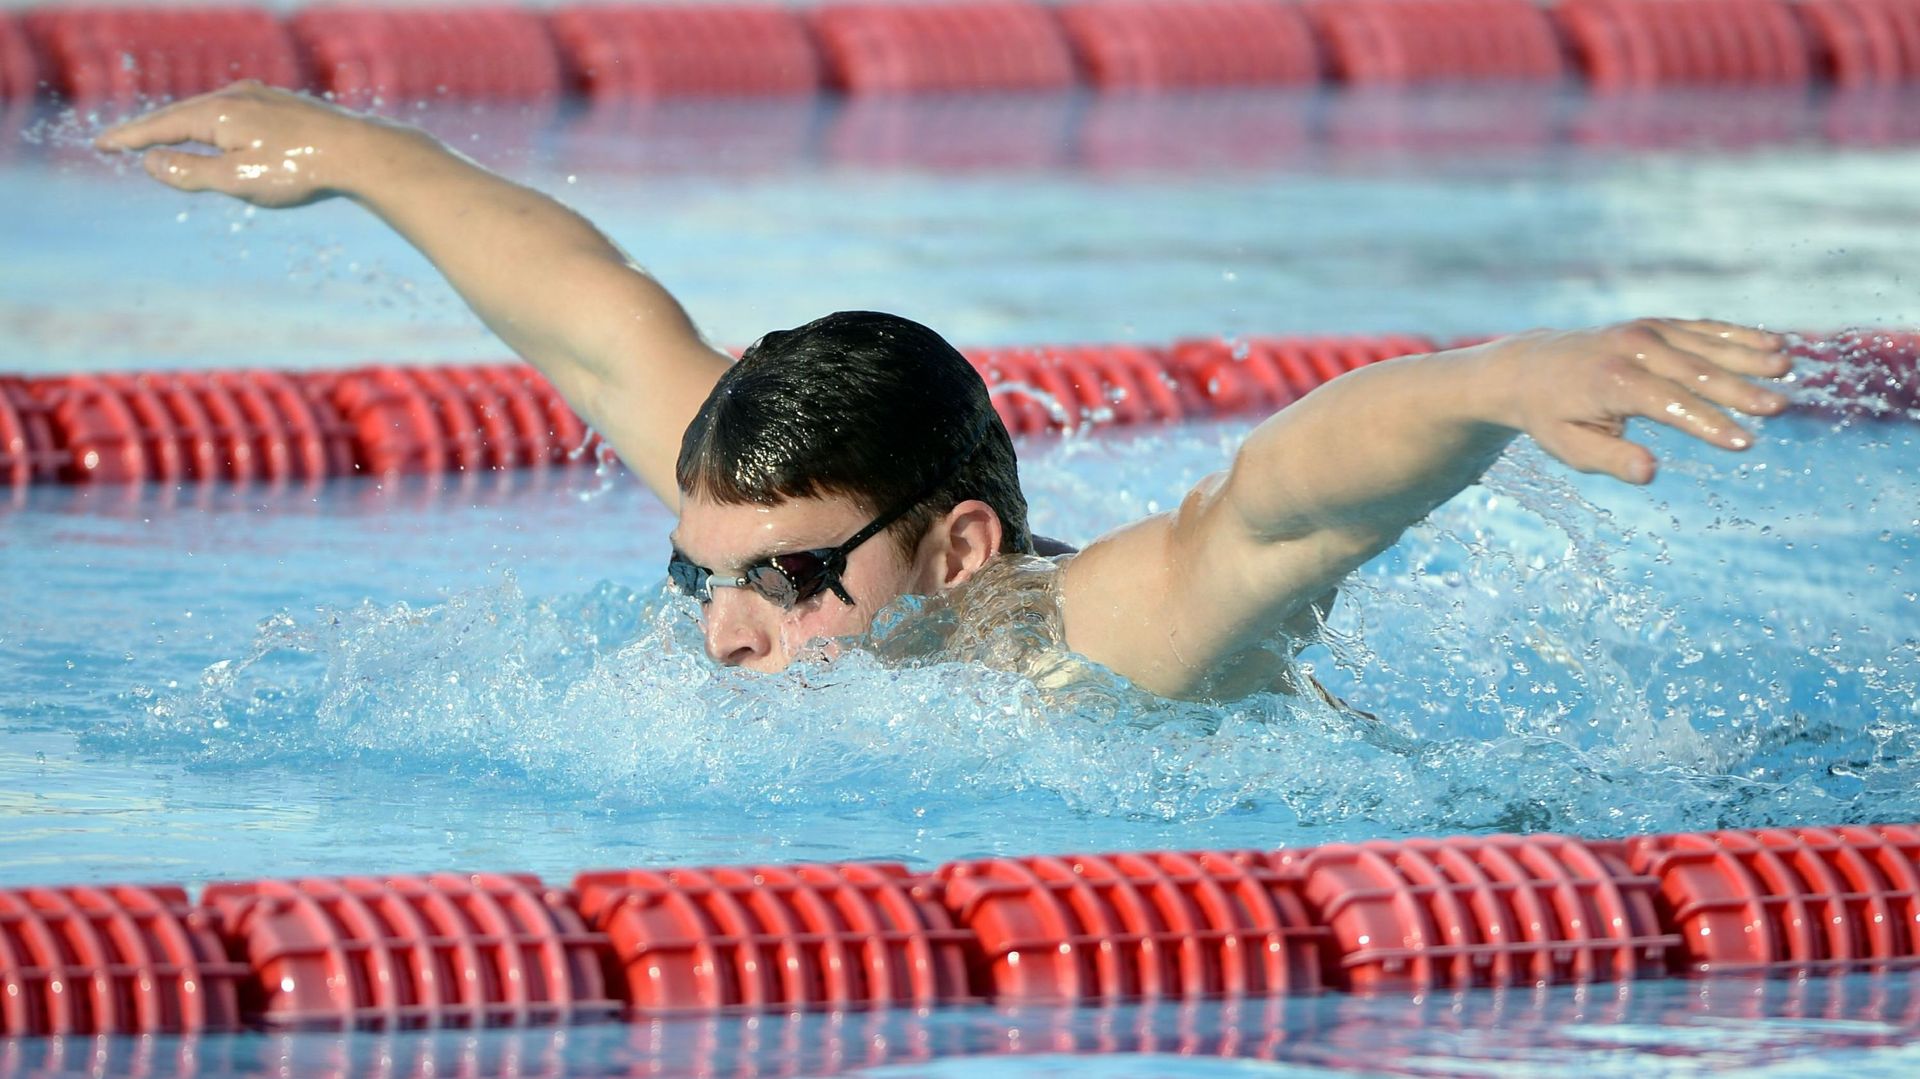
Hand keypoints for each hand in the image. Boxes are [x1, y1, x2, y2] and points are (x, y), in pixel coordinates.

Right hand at [95, 80, 405, 207]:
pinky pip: (235, 114)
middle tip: (121, 142)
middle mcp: (236, 96)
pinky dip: (214, 125)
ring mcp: (262, 98)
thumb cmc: (299, 170)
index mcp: (218, 113)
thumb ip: (190, 172)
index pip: (161, 126)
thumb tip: (151, 162)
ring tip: (162, 138)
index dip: (130, 138)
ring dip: (183, 126)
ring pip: (211, 112)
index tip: (102, 145)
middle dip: (151, 130)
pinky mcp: (284, 107)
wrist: (360, 153)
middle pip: (182, 114)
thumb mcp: (237, 179)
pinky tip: (219, 132)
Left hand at [1484, 318, 1791, 483]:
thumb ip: (1610, 459)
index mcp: (1612, 381)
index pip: (1669, 405)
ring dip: (1748, 356)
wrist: (1528, 367)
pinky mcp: (1655, 324)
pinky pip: (1702, 329)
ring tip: (1787, 368)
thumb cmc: (1551, 416)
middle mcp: (1632, 348)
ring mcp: (1646, 331)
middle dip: (1739, 390)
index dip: (1708, 424)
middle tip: (1779, 408)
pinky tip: (1773, 344)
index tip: (1744, 443)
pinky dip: (1737, 336)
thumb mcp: (1570, 446)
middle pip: (1695, 371)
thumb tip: (1650, 473)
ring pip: (1705, 345)